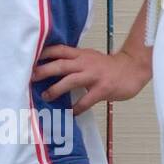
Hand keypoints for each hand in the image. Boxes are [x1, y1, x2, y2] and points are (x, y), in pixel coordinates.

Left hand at [32, 45, 150, 114]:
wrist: (132, 68)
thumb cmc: (109, 66)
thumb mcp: (90, 57)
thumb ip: (74, 61)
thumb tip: (53, 69)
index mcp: (81, 55)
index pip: (59, 50)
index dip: (44, 54)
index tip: (30, 60)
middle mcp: (85, 63)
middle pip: (60, 64)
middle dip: (44, 70)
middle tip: (31, 77)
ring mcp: (94, 76)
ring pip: (70, 80)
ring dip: (56, 89)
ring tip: (46, 96)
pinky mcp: (102, 89)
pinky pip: (86, 100)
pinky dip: (76, 108)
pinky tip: (70, 113)